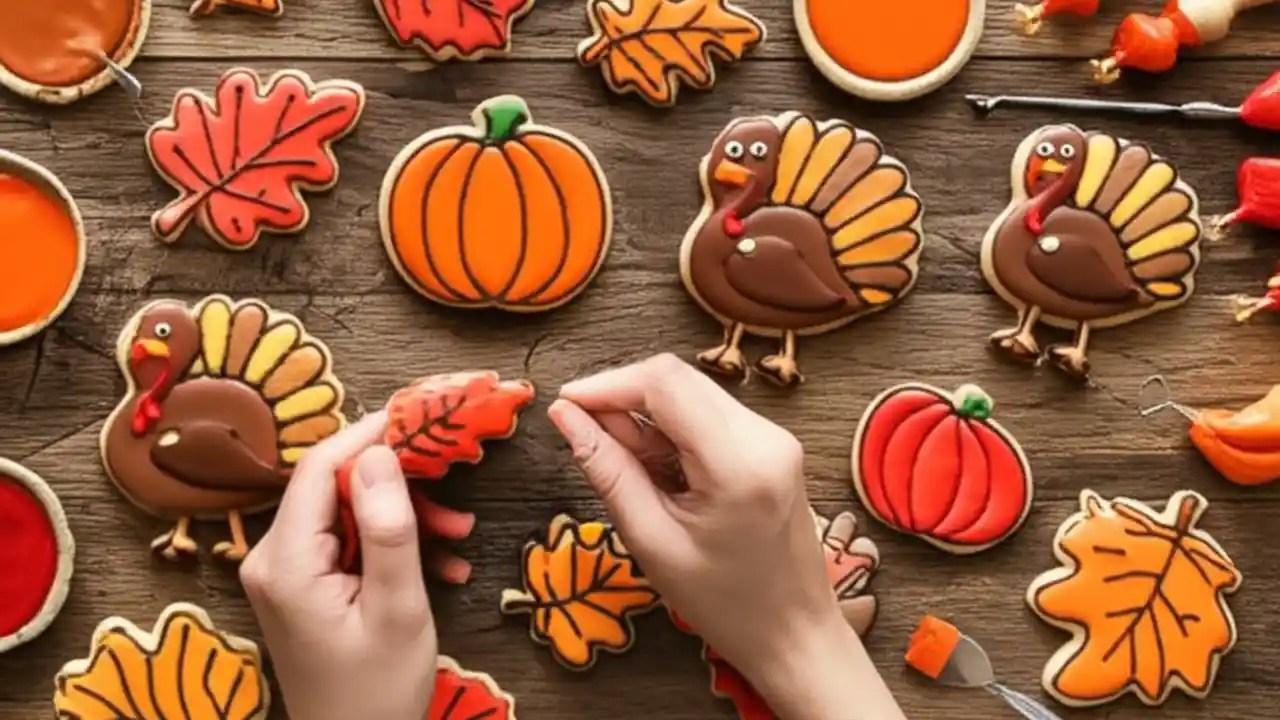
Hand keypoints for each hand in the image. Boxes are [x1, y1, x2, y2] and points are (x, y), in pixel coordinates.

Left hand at [241, 412, 436, 719]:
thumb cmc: (377, 692)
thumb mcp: (397, 608)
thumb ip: (389, 529)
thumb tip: (383, 454)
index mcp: (286, 562)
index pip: (321, 467)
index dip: (371, 434)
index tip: (423, 417)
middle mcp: (272, 559)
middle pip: (335, 487)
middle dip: (399, 484)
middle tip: (454, 491)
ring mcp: (285, 574)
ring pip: (347, 512)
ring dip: (403, 516)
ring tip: (458, 537)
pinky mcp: (302, 587)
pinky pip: (347, 543)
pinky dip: (390, 545)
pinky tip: (439, 563)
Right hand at [548, 355, 902, 719]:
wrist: (794, 633)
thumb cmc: (724, 604)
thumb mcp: (652, 541)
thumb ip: (607, 470)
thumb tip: (565, 416)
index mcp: (739, 465)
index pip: (665, 382)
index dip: (606, 384)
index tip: (565, 405)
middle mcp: (765, 436)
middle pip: (678, 378)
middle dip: (623, 398)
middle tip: (587, 438)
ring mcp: (774, 436)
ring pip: (691, 392)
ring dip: (647, 416)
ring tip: (628, 469)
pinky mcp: (772, 443)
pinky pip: (709, 413)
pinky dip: (672, 430)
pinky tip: (660, 471)